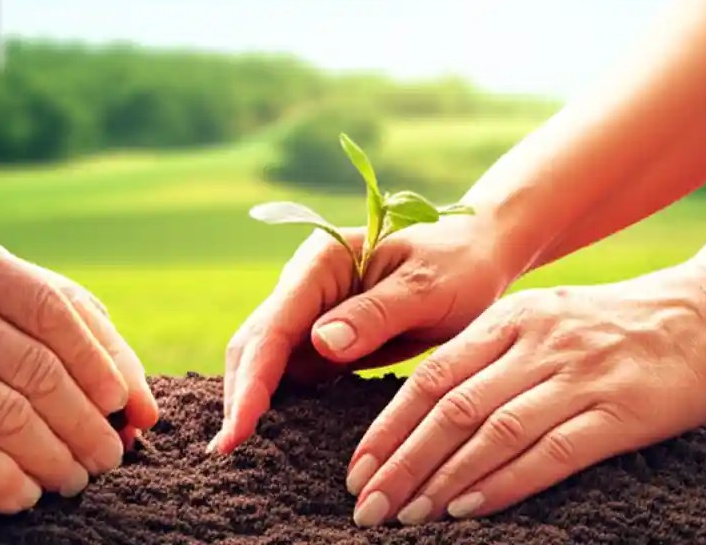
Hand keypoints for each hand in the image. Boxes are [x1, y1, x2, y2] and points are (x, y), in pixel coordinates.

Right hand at [0, 203, 155, 513]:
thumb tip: (11, 264)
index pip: (59, 306)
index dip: (108, 357)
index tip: (131, 396)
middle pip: (50, 370)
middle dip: (96, 419)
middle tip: (114, 452)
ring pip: (21, 419)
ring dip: (63, 457)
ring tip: (79, 478)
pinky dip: (7, 483)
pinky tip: (21, 495)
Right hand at [213, 213, 515, 453]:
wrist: (477, 254)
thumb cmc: (459, 265)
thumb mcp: (427, 288)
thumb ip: (376, 314)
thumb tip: (321, 344)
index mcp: (323, 262)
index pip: (274, 327)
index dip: (253, 381)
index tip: (238, 430)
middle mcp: (305, 282)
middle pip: (256, 342)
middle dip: (240, 395)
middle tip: (227, 452)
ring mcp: (311, 308)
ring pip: (266, 357)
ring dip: (251, 398)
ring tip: (238, 448)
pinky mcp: (324, 332)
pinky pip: (292, 368)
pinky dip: (277, 397)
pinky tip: (271, 431)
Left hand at [345, 264, 705, 526]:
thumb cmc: (609, 328)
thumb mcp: (539, 320)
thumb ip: (486, 356)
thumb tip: (423, 411)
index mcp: (507, 319)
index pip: (429, 377)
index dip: (387, 428)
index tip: (356, 470)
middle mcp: (535, 343)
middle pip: (450, 408)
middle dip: (402, 463)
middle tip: (367, 508)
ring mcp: (577, 376)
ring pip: (492, 432)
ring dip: (443, 480)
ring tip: (407, 518)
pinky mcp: (620, 411)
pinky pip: (551, 452)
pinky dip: (504, 483)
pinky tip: (469, 510)